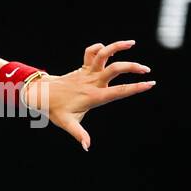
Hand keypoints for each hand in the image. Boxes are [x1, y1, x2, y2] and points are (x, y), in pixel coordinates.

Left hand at [30, 40, 154, 150]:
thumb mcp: (67, 123)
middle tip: (147, 70)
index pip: (119, 92)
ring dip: (117, 47)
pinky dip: (99, 48)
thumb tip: (86, 147)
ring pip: (103, 54)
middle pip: (115, 69)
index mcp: (94, 96)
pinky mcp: (82, 68)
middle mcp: (92, 82)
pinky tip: (109, 49)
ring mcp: (87, 73)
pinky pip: (91, 53)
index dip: (136, 88)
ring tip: (131, 43)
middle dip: (132, 67)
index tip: (150, 84)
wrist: (40, 95)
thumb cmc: (55, 110)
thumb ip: (79, 134)